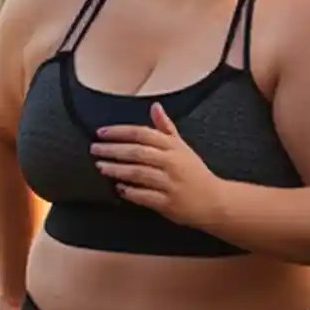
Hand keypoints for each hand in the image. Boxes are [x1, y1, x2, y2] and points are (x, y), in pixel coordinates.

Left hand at [92, 103, 224, 226]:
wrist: (214, 200)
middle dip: (113, 150)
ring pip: (138, 173)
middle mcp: (172, 163)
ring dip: (117, 170)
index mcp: (174, 147)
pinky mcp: (168, 203)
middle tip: (95, 149)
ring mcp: (170, 183)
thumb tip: (155, 106)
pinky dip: (130, 192)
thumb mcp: (183, 147)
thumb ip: (166, 128)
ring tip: (101, 166)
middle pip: (138, 152)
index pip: (144, 134)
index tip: (102, 132)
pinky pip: (144, 196)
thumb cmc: (195, 173)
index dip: (121, 132)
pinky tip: (118, 188)